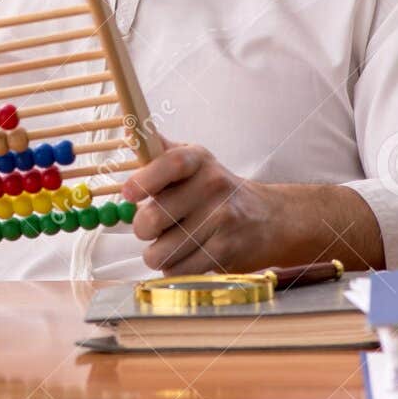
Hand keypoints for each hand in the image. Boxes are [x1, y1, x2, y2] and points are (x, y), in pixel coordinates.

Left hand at [120, 135, 282, 274]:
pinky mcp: (226, 251)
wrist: (269, 218)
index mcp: (199, 160)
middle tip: (149, 227)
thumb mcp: (194, 161)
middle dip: (142, 229)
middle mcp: (213, 186)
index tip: (128, 194)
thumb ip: (160, 150)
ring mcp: (222, 220)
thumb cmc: (218, 190)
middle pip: (155, 216)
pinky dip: (174, 268)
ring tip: (169, 244)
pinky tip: (185, 256)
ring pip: (162, 250)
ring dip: (157, 253)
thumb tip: (129, 129)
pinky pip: (179, 269)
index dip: (144, 179)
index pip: (171, 163)